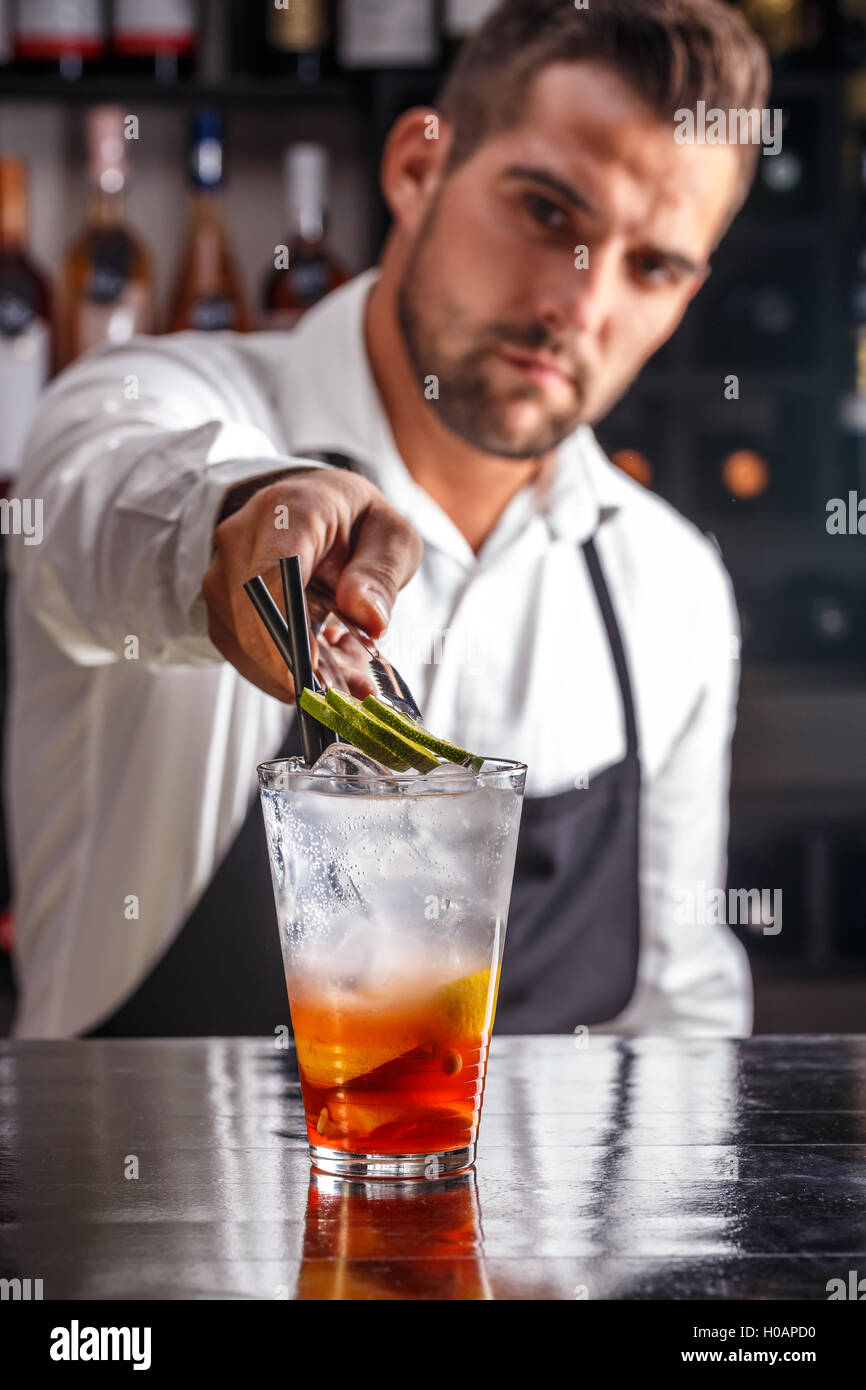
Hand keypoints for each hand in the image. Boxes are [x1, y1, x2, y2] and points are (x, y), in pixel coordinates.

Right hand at [201, 467, 422, 701]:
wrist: (315, 506)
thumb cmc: (355, 521)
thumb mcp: (392, 538)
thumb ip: (381, 575)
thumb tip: (369, 619)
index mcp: (289, 510)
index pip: (272, 572)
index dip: (285, 627)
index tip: (308, 669)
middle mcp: (242, 536)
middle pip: (249, 615)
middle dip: (293, 664)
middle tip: (343, 694)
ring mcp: (222, 569)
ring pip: (243, 639)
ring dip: (290, 672)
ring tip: (344, 679)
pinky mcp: (220, 602)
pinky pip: (240, 650)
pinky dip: (278, 671)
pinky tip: (318, 672)